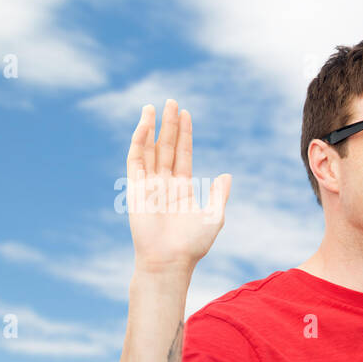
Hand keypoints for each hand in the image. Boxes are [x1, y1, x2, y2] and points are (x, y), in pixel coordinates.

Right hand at [126, 99, 231, 273]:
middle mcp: (165, 183)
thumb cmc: (193, 244)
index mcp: (182, 188)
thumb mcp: (214, 216)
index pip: (183, 154)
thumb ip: (219, 195)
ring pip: (150, 149)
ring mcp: (149, 184)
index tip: (186, 114)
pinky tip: (145, 125)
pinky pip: (136, 159)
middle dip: (170, 124)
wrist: (170, 260)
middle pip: (167, 146)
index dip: (185, 134)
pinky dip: (139, 141)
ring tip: (155, 106)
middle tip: (172, 101)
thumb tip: (226, 176)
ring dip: (152, 128)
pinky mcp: (136, 188)